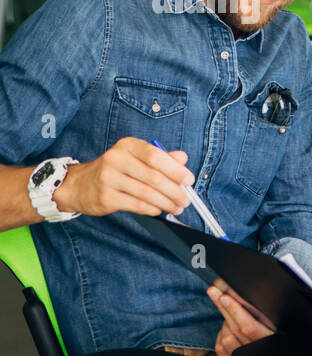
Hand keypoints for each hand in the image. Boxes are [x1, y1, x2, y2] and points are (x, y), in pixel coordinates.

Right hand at [55, 137, 192, 217]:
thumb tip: (183, 159)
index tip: (189, 180)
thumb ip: (161, 157)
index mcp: (127, 146)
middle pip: (154, 177)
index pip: (155, 156)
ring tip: (177, 207)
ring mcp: (108, 178)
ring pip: (147, 193)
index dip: (175, 169)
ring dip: (167, 203)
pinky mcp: (105, 197)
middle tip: (186, 199)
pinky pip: (137, 204)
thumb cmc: (116, 170)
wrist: (79, 184)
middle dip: (175, 191)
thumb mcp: (136, 158)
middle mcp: (116, 159)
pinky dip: (152, 209)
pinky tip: (159, 210)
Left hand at [208, 283, 274, 355]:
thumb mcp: (281, 331)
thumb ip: (268, 319)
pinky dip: (222, 334)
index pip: (249, 327)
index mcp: (270, 344)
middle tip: (214, 292)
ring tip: (230, 312)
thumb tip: (249, 301)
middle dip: (224, 307)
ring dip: (225, 321)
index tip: (226, 296)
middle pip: (234, 328)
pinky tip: (227, 328)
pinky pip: (220, 347)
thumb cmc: (282, 346)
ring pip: (226, 337)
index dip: (236, 311)